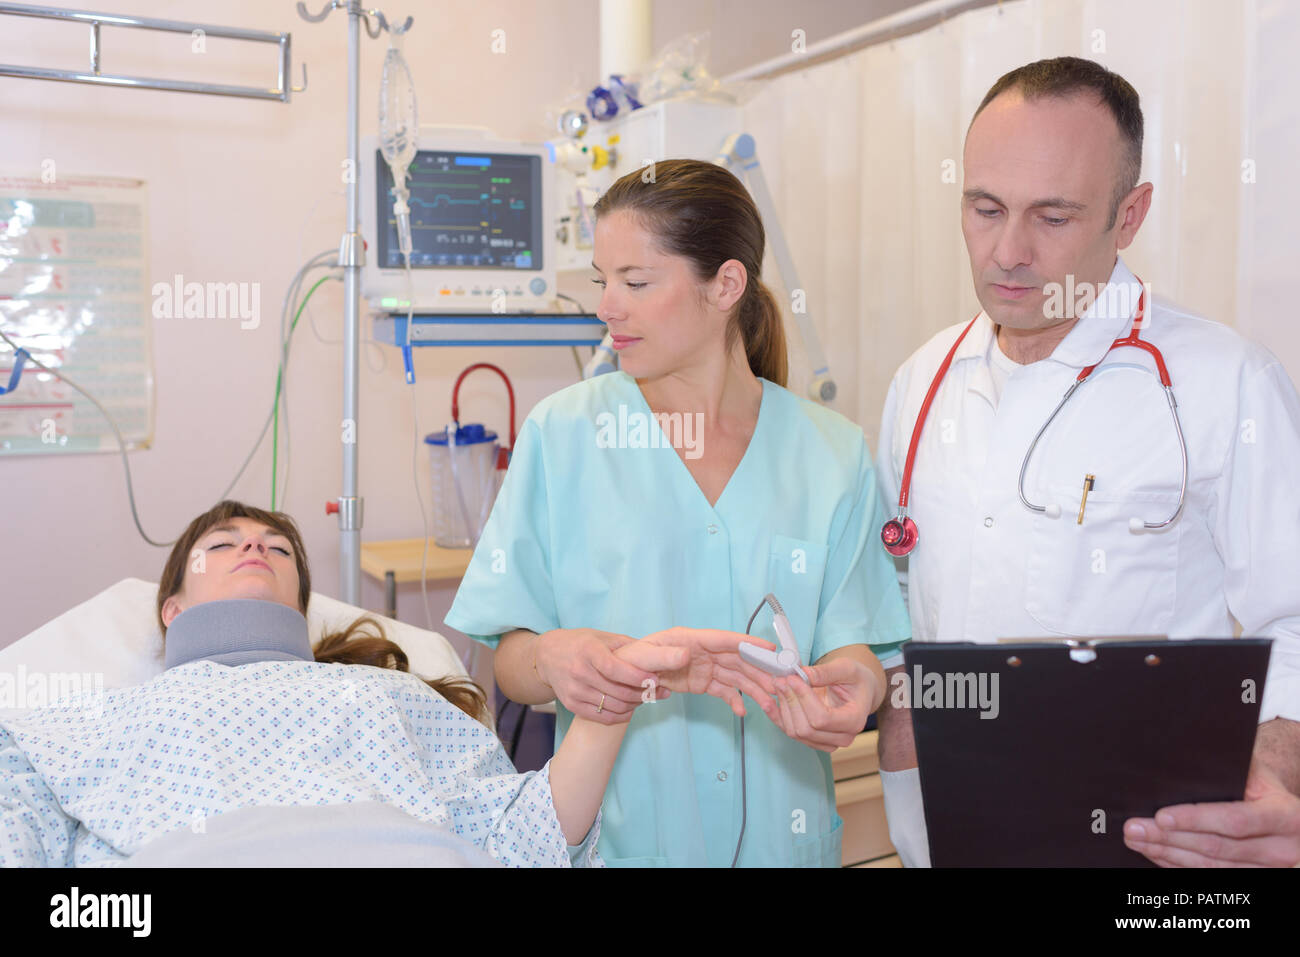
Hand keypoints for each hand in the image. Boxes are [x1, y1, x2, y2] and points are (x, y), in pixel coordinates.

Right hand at [534, 628, 668, 724]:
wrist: (547, 656)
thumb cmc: (580, 643)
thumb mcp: (601, 636)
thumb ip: (626, 644)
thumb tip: (655, 653)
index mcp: (588, 651)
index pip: (615, 669)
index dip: (637, 677)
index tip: (655, 679)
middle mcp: (579, 672)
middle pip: (618, 691)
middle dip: (643, 693)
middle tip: (659, 691)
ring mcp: (574, 691)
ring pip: (613, 706)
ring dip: (635, 704)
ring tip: (646, 698)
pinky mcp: (571, 705)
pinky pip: (602, 717)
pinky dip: (621, 716)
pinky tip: (631, 708)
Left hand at [615, 627, 780, 718]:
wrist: (625, 677)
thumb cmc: (632, 660)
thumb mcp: (644, 658)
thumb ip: (665, 656)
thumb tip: (687, 653)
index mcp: (692, 639)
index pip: (726, 640)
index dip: (749, 643)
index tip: (771, 649)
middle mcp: (703, 651)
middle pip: (738, 659)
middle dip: (760, 671)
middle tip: (780, 684)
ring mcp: (705, 667)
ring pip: (736, 676)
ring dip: (754, 688)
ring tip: (769, 704)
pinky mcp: (702, 683)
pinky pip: (724, 691)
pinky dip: (734, 700)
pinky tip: (742, 712)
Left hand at [766, 657, 875, 752]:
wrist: (859, 691)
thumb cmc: (857, 680)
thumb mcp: (847, 668)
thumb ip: (826, 672)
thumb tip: (804, 675)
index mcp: (854, 720)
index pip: (822, 719)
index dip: (803, 698)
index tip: (793, 678)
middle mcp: (842, 737)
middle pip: (806, 728)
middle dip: (790, 701)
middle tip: (781, 679)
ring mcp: (827, 742)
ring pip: (795, 732)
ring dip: (783, 708)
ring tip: (779, 685)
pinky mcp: (813, 740)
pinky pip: (790, 732)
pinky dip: (777, 717)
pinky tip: (769, 702)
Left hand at [1123, 763, 1299, 866]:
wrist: (1280, 805)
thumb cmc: (1259, 782)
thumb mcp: (1253, 769)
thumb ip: (1225, 769)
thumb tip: (1180, 763)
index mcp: (1285, 816)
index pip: (1235, 821)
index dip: (1196, 820)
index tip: (1162, 816)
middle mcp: (1283, 848)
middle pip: (1218, 848)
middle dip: (1170, 838)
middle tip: (1135, 828)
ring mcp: (1270, 869)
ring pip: (1212, 867)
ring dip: (1168, 854)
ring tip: (1137, 839)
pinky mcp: (1253, 877)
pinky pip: (1211, 875)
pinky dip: (1178, 864)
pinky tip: (1156, 853)